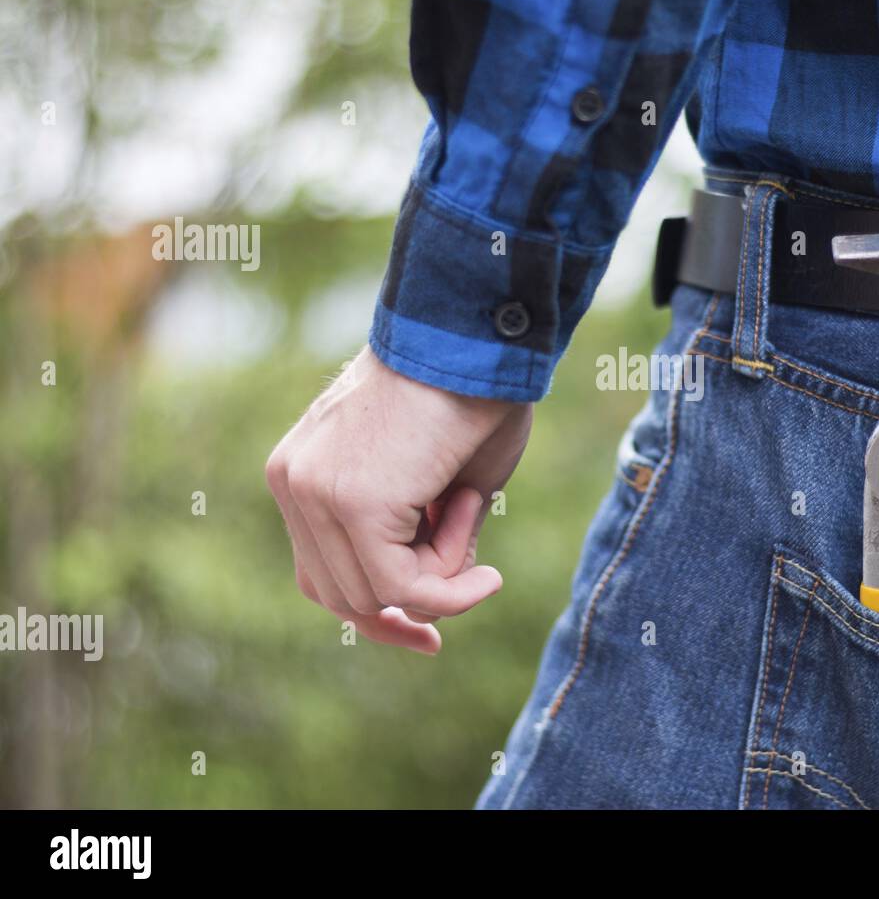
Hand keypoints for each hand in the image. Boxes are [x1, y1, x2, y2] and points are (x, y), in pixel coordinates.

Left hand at [265, 344, 531, 652]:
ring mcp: (316, 492)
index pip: (320, 574)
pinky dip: (450, 591)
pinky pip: (402, 586)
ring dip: (442, 574)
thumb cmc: (471, 396)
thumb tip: (423, 605)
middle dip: (414, 602)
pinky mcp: (353, 503)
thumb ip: (419, 538)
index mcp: (302, 471)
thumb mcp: (438, 484)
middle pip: (343, 593)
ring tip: (474, 508)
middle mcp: (294, 482)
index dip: (375, 613)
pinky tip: (487, 573)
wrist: (478, 340)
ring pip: (376, 594)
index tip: (428, 636)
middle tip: (478, 571)